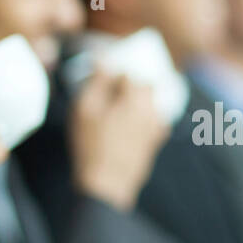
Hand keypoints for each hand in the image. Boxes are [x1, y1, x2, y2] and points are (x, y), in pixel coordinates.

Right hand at [68, 71, 169, 211]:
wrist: (107, 183)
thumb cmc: (91, 145)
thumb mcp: (86, 109)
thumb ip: (98, 81)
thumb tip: (104, 59)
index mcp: (135, 96)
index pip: (128, 73)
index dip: (112, 74)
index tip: (99, 82)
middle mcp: (151, 108)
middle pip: (146, 85)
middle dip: (131, 85)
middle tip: (111, 94)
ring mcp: (156, 126)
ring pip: (153, 102)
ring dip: (139, 100)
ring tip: (118, 110)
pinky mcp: (155, 142)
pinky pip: (155, 121)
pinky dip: (145, 117)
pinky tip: (129, 125)